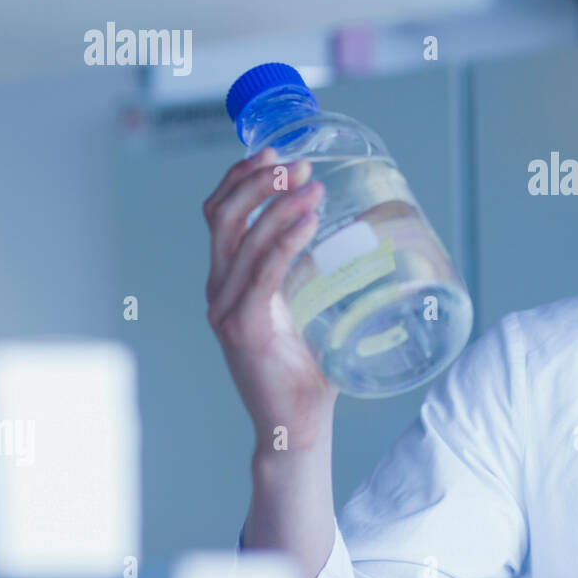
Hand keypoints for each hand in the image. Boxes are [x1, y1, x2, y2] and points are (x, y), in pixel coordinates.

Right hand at [203, 147, 335, 447]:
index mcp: (228, 281)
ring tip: (313, 186)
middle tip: (296, 163)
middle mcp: (219, 291)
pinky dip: (284, 241)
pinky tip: (309, 222)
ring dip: (279, 205)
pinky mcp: (243, 330)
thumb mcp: (309, 306)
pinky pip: (261, 275)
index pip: (219, 215)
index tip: (274, 152)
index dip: (241, 178)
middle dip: (257, 181)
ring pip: (242, 240)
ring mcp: (226, 310)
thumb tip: (358, 233)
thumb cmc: (308, 368)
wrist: (296, 424)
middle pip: (222, 217)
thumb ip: (315, 272)